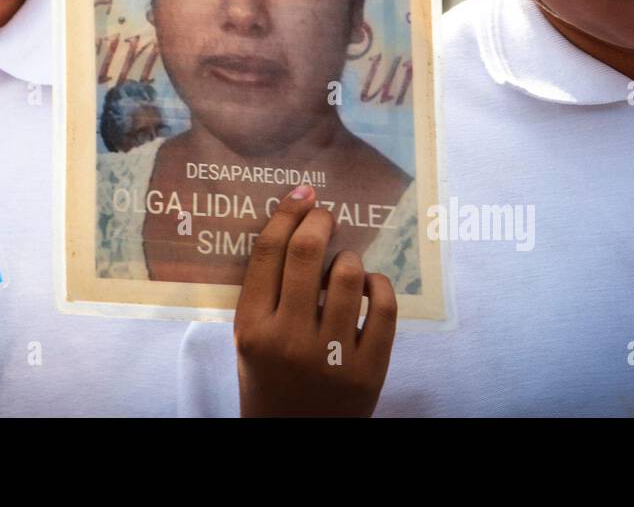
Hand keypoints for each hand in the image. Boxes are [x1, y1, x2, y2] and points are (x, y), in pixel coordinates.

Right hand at [233, 186, 396, 416]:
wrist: (293, 439)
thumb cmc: (268, 381)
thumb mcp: (248, 340)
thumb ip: (264, 293)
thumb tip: (295, 227)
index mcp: (252, 329)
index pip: (268, 253)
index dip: (287, 214)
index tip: (303, 194)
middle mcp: (288, 340)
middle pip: (306, 255)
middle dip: (320, 222)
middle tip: (325, 216)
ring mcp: (330, 357)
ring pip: (350, 276)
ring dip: (349, 258)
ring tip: (345, 264)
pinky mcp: (368, 371)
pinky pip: (385, 308)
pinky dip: (380, 286)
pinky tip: (371, 286)